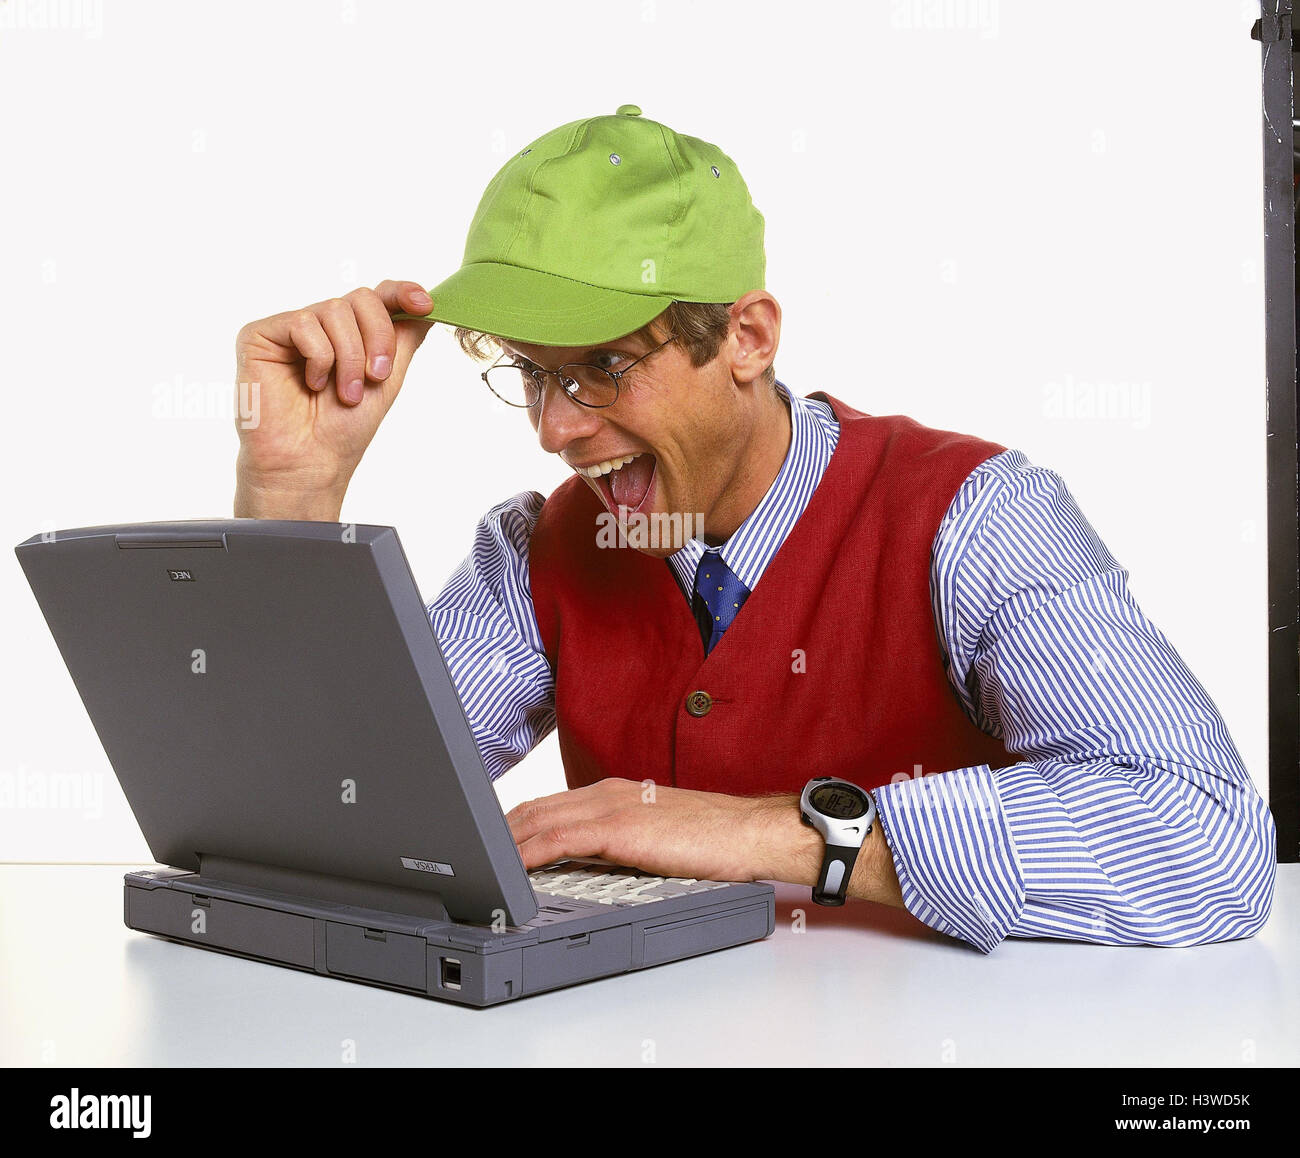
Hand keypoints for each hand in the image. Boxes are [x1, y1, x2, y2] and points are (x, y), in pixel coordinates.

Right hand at [233, 281, 433, 516]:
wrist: (310, 462)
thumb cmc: (343, 429)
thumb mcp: (387, 379)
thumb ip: (404, 339)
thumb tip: (428, 305)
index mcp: (349, 334)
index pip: (377, 296)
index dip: (402, 293)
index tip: (425, 304)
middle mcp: (320, 325)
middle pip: (362, 299)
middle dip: (378, 338)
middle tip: (376, 376)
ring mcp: (290, 328)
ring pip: (335, 310)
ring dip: (350, 356)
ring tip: (344, 393)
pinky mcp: (260, 334)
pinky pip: (304, 323)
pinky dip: (319, 358)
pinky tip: (310, 383)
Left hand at [505, 778, 822, 883]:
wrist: (751, 831)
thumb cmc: (714, 837)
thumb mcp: (655, 834)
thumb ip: (618, 840)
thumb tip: (587, 864)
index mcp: (612, 793)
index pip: (545, 805)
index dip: (509, 824)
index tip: (486, 843)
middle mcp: (605, 793)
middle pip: (531, 810)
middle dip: (494, 832)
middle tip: (466, 856)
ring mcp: (611, 807)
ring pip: (537, 822)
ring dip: (501, 844)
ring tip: (475, 866)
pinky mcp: (619, 828)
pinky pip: (558, 840)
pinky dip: (526, 854)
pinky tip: (509, 869)